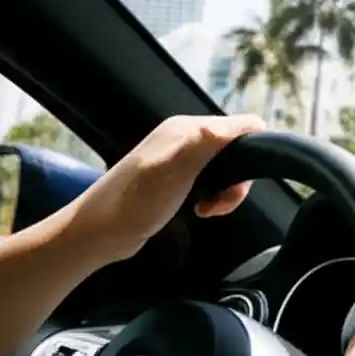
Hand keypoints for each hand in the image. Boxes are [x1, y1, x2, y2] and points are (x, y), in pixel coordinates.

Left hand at [62, 114, 265, 264]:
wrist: (100, 232)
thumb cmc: (135, 201)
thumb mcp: (177, 166)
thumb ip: (210, 140)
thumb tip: (254, 123)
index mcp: (187, 128)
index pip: (242, 128)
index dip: (251, 154)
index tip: (236, 183)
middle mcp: (185, 138)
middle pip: (237, 151)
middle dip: (236, 181)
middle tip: (218, 204)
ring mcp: (181, 160)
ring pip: (227, 171)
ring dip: (226, 193)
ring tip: (207, 209)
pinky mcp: (177, 181)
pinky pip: (212, 184)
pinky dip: (214, 199)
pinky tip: (199, 209)